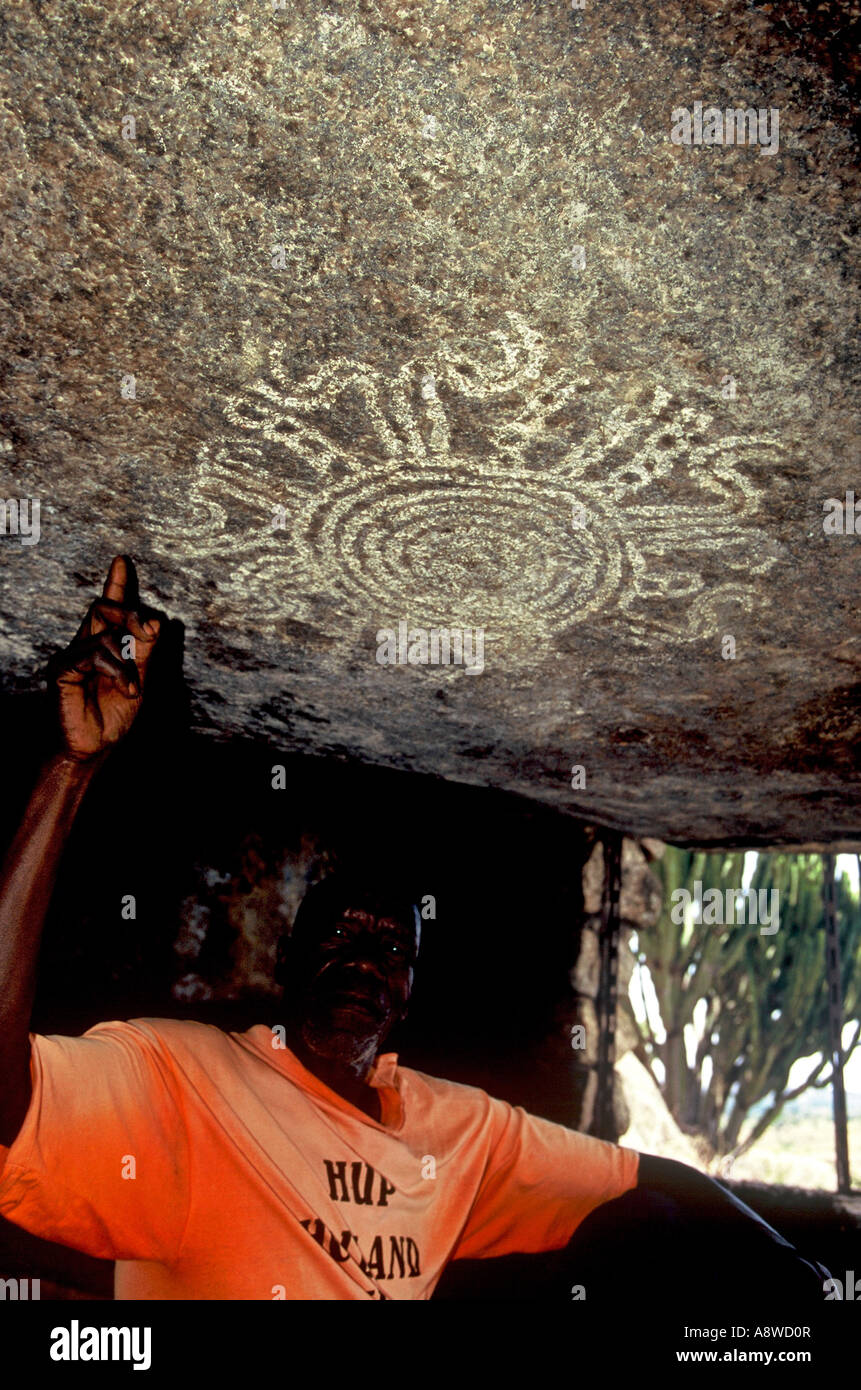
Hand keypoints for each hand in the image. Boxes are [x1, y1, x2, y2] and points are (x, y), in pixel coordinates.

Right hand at [48, 555, 160, 762]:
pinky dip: (117, 672)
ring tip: (134, 689)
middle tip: (151, 630)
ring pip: (105, 636)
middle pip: (103, 608)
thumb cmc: (114, 715)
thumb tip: (158, 622)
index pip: (110, 608)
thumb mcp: (139, 680)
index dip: (116, 585)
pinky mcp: (62, 670)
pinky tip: (127, 691)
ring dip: (128, 663)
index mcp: (105, 644)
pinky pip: (93, 656)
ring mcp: (72, 656)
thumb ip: (146, 652)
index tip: (122, 561)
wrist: (94, 748)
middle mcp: (85, 644)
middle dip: (130, 613)